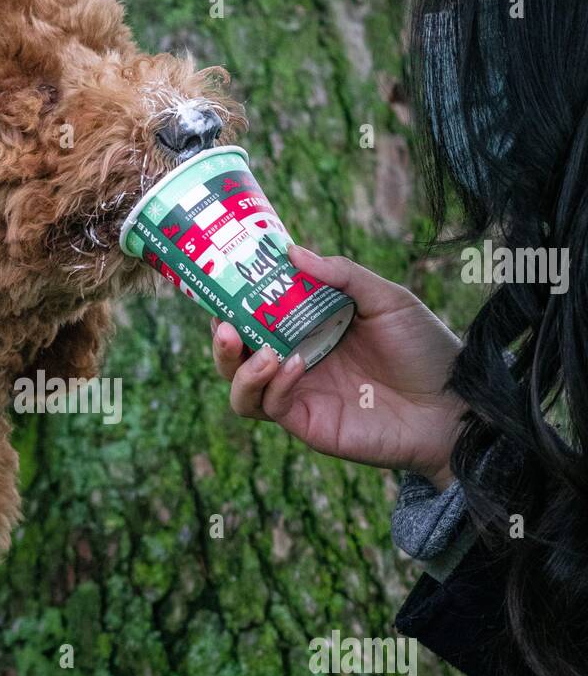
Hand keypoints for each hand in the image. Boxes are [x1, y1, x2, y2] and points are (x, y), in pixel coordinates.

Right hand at [211, 245, 463, 490]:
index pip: (257, 318)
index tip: (222, 284)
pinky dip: (272, 384)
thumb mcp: (386, 299)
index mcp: (310, 330)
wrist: (454, 405)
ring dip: (238, 368)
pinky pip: (271, 406)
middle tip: (222, 323)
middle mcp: (298, 363)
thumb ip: (341, 275)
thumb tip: (292, 251)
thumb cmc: (425, 349)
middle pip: (237, 357)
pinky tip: (293, 364)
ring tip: (256, 349)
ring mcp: (301, 395)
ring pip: (241, 390)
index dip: (234, 305)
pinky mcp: (309, 423)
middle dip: (221, 342)